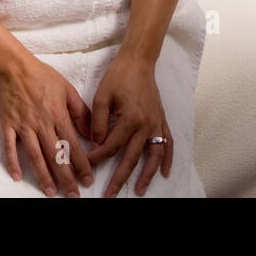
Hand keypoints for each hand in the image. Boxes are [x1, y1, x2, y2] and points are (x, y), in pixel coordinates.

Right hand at [0, 55, 95, 196]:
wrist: (13, 67)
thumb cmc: (42, 76)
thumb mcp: (67, 89)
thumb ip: (80, 111)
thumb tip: (91, 132)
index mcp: (58, 115)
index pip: (73, 145)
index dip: (82, 164)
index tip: (89, 180)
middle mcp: (42, 123)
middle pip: (56, 155)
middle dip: (66, 177)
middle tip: (73, 195)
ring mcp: (23, 126)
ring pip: (35, 156)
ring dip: (43, 176)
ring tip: (51, 192)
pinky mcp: (7, 126)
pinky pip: (9, 147)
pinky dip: (12, 162)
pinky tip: (18, 177)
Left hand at [88, 49, 171, 196]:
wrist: (139, 61)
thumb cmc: (119, 76)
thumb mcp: (102, 96)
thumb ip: (98, 122)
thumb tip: (97, 143)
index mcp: (130, 118)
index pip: (111, 146)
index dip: (98, 157)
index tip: (87, 163)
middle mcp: (146, 124)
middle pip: (132, 157)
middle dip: (120, 178)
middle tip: (110, 194)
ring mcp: (156, 123)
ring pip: (153, 155)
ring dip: (147, 175)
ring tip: (140, 190)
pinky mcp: (161, 120)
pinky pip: (167, 143)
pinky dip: (167, 158)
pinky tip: (164, 172)